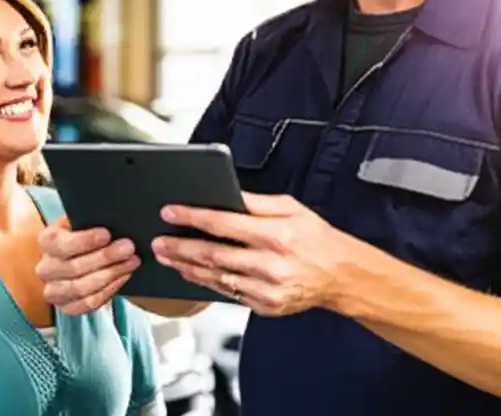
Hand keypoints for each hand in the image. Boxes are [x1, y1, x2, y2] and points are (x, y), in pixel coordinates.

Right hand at [36, 217, 140, 315]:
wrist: (76, 256)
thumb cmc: (82, 234)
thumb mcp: (81, 221)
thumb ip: (90, 219)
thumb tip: (112, 216)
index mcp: (46, 242)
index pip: (62, 244)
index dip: (85, 241)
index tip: (107, 234)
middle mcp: (45, 268)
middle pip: (74, 268)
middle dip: (105, 257)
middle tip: (128, 248)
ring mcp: (53, 291)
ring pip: (82, 288)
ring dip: (111, 275)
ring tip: (131, 262)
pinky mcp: (66, 307)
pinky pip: (88, 303)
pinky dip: (109, 291)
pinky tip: (123, 277)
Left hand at [152, 193, 360, 316]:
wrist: (343, 276)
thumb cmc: (317, 238)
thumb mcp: (291, 208)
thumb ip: (256, 202)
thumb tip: (225, 194)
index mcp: (276, 235)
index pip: (223, 224)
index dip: (192, 217)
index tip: (169, 212)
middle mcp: (270, 265)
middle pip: (212, 255)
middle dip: (179, 248)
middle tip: (157, 242)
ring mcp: (267, 290)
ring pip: (216, 278)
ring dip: (187, 268)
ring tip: (167, 258)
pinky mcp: (266, 307)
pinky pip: (229, 294)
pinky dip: (208, 283)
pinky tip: (193, 273)